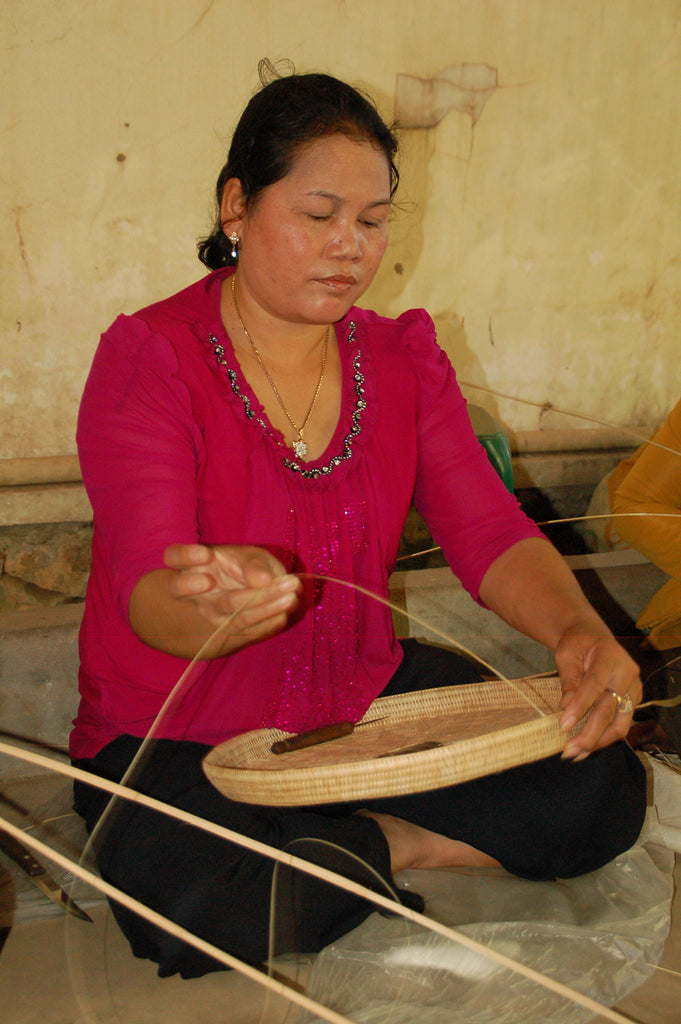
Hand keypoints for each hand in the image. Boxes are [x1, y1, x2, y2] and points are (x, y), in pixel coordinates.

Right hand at [163, 543, 301, 651]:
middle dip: (232, 586)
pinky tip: (285, 613)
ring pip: (229, 614)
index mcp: (193, 563)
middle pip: (198, 592)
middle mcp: (194, 590)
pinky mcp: (226, 628)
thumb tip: (262, 579)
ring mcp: (209, 611)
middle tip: (266, 580)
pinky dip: (268, 622)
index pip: (174, 556)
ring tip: (290, 596)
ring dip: (262, 606)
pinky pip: (245, 629)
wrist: (253, 588)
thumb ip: (254, 564)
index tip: (206, 554)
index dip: (185, 556)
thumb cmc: (246, 565)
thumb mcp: (251, 555)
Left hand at [555, 625, 641, 758]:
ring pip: (621, 723)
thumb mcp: (566, 654)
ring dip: (599, 741)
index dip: (580, 707)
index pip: (595, 685)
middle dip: (590, 733)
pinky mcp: (633, 701)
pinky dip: (604, 738)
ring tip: (576, 754)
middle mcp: (628, 674)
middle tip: (569, 750)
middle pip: (611, 709)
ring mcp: (634, 689)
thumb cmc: (578, 643)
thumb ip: (568, 679)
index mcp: (611, 656)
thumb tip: (566, 707)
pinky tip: (586, 748)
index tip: (563, 726)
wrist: (594, 637)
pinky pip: (621, 724)